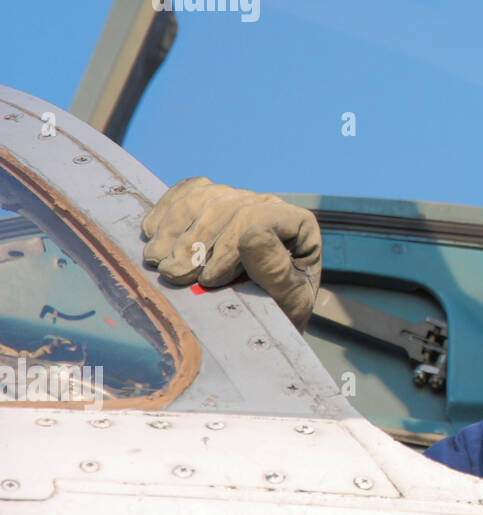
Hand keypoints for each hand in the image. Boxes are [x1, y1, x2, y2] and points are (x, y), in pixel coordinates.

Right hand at [141, 176, 321, 329]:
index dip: (228, 245)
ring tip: (160, 263)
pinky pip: (188, 192)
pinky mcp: (214, 203)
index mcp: (297, 225)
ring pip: (202, 197)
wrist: (261, 322)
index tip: (207, 280)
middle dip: (195, 242)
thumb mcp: (287, 301)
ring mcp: (239, 201)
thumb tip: (253, 234)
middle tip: (176, 277)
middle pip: (225, 205)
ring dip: (174, 230)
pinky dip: (166, 211)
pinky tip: (152, 236)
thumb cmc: (280, 313)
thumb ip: (275, 270)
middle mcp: (270, 206)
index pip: (257, 216)